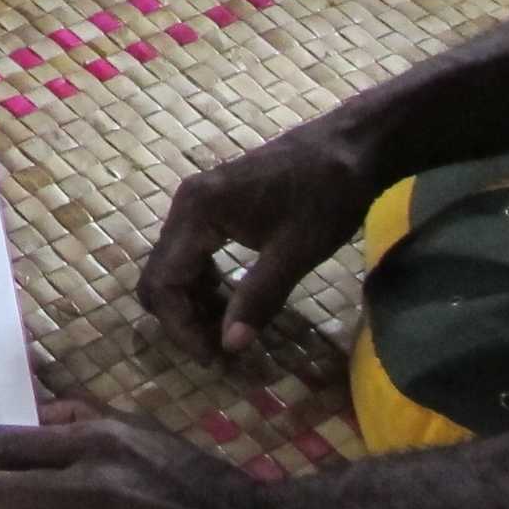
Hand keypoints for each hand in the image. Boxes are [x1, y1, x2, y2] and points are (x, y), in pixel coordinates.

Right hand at [138, 113, 383, 358]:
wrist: (349, 147)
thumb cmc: (325, 196)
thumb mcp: (296, 252)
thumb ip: (258, 298)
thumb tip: (229, 347)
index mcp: (197, 212)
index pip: (164, 281)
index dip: (182, 328)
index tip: (215, 361)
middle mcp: (185, 206)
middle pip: (159, 275)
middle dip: (182, 319)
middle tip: (221, 353)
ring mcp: (197, 204)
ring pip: (173, 266)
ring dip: (193, 305)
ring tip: (229, 336)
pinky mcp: (213, 207)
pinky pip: (193, 254)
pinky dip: (205, 285)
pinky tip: (234, 303)